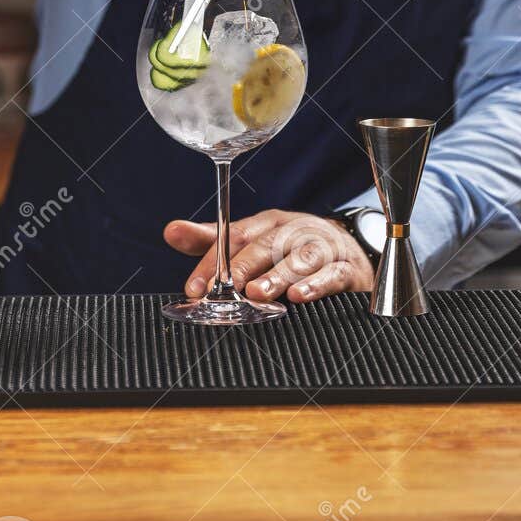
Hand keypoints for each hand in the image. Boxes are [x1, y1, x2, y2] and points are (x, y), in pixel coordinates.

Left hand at [164, 209, 374, 303]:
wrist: (349, 252)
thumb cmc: (291, 248)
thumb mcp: (253, 241)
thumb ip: (212, 241)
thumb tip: (171, 231)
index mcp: (267, 224)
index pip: (235, 237)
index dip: (212, 260)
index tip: (194, 287)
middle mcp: (292, 231)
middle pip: (265, 246)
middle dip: (243, 267)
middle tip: (226, 288)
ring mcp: (321, 246)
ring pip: (298, 258)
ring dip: (277, 275)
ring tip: (257, 294)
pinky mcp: (345, 267)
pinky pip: (332, 274)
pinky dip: (316, 284)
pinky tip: (299, 296)